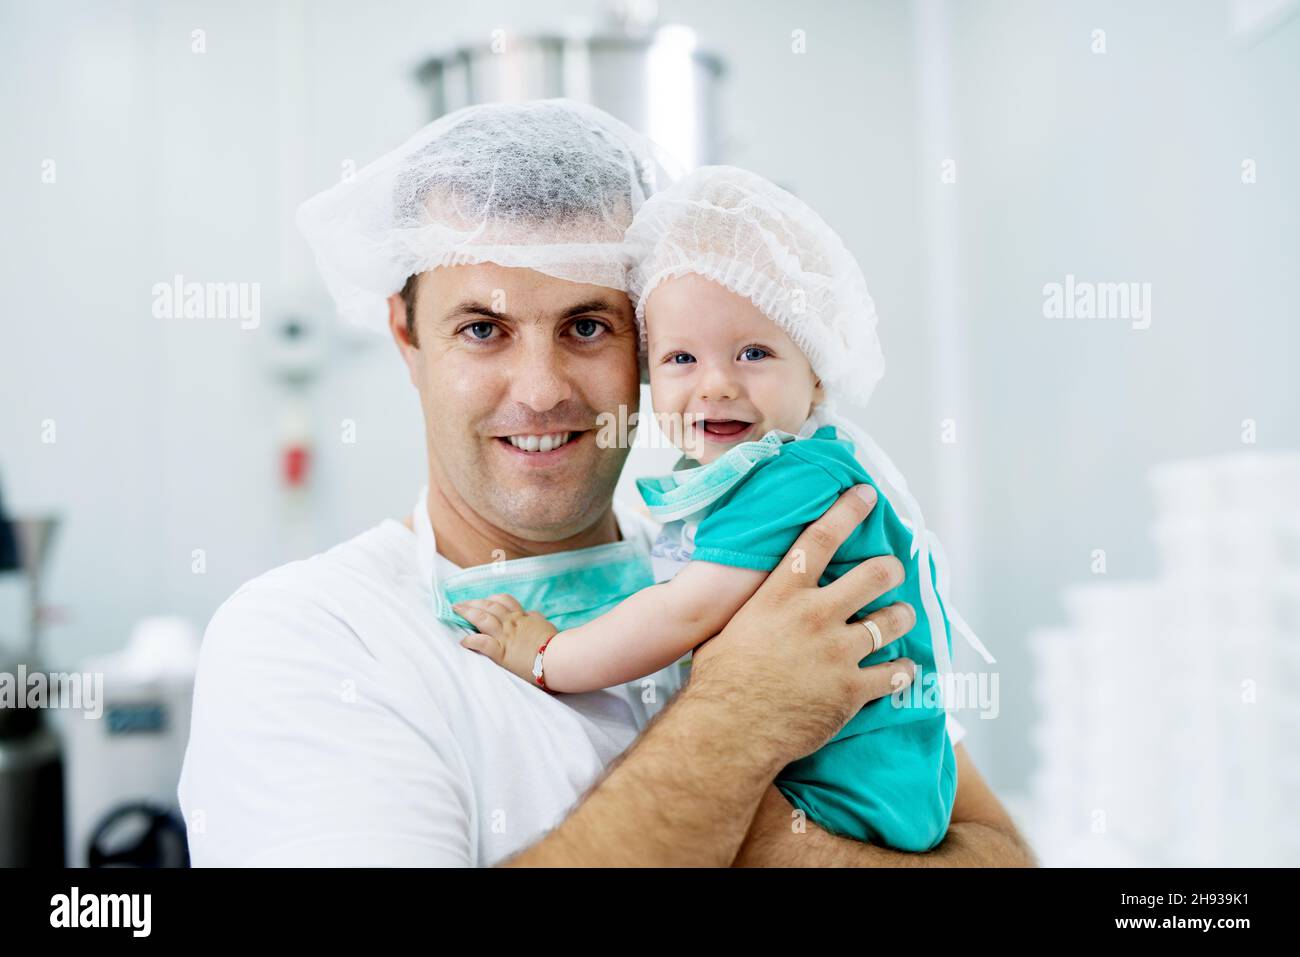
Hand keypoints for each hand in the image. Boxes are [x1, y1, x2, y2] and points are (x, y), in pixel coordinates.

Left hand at [455, 593, 558, 685]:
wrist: (557, 657)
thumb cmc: (554, 643)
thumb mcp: (545, 625)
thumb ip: (535, 618)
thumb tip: (529, 614)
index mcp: (521, 617)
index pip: (504, 601)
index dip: (491, 599)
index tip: (483, 600)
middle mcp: (511, 623)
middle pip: (489, 607)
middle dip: (473, 603)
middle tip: (459, 603)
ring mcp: (505, 637)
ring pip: (482, 619)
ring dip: (468, 613)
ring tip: (456, 611)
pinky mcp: (501, 652)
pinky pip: (482, 643)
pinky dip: (471, 641)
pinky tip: (463, 641)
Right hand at [687, 484, 917, 768]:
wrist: (729, 729)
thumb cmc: (720, 679)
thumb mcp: (730, 626)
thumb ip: (756, 608)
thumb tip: (753, 599)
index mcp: (783, 594)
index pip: (822, 538)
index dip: (848, 511)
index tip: (867, 495)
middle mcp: (816, 615)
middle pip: (874, 575)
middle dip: (890, 569)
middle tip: (892, 571)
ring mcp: (839, 652)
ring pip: (893, 621)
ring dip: (901, 616)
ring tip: (900, 616)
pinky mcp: (852, 690)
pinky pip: (895, 674)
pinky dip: (902, 671)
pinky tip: (901, 670)